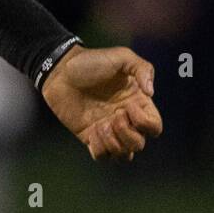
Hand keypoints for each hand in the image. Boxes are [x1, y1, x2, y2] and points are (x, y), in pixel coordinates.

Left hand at [41, 45, 162, 160]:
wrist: (59, 69)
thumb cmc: (90, 61)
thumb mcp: (121, 56)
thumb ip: (142, 68)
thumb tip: (151, 93)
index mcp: (137, 104)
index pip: (154, 127)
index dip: (145, 123)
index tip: (128, 106)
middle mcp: (125, 120)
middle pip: (139, 145)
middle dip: (127, 134)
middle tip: (113, 115)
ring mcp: (107, 130)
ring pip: (124, 156)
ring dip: (114, 144)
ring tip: (100, 126)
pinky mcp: (89, 136)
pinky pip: (102, 156)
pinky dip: (101, 149)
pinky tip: (92, 132)